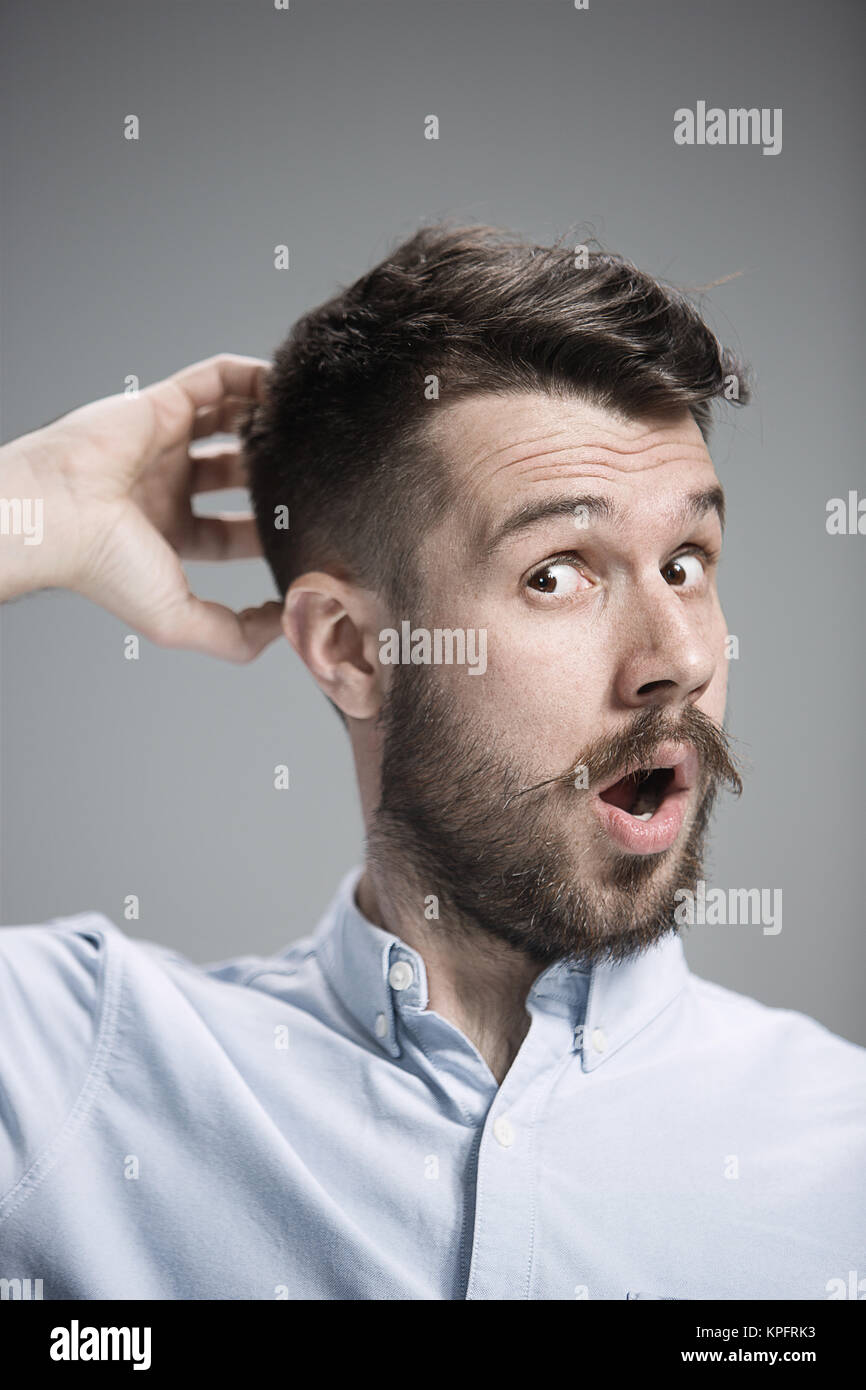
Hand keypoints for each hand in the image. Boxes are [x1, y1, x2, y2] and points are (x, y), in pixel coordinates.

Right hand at [0, 353, 282, 661]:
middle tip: (312, 478)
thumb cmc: (102, 566)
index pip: (231, 534)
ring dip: (263, 423)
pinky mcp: (159, 404)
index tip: (305, 534)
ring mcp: (161, 443)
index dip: (267, 534)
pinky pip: (211, 379)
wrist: (54, 513)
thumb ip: (234, 635)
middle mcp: (164, 486)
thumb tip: (283, 627)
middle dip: (270, 476)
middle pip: (232, 475)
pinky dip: (247, 376)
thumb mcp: (177, 620)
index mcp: (166, 534)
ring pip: (225, 423)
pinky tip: (283, 387)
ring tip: (306, 430)